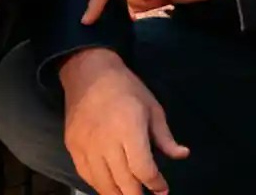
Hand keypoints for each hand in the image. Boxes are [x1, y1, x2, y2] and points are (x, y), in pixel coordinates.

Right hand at [59, 49, 189, 193]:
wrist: (88, 73)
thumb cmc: (125, 88)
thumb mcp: (152, 108)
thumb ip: (165, 137)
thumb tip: (182, 155)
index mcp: (129, 129)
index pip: (143, 169)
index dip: (156, 184)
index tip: (162, 189)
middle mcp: (106, 141)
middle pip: (124, 183)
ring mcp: (86, 146)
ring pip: (104, 185)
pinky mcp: (73, 147)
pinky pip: (87, 176)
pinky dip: (100, 186)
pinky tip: (111, 186)